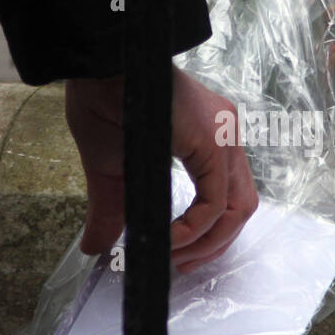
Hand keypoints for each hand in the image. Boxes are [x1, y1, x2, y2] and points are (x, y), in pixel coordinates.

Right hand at [64, 68, 257, 272]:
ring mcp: (225, 137)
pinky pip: (215, 204)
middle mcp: (226, 136)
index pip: (229, 196)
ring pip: (237, 210)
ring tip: (172, 257)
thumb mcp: (109, 171)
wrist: (98, 69)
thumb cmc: (103, 103)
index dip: (210, 234)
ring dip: (206, 244)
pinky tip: (168, 240)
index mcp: (211, 137)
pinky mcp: (214, 144)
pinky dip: (194, 231)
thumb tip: (93, 248)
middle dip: (213, 245)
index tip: (179, 255)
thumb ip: (112, 211)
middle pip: (240, 207)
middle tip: (181, 266)